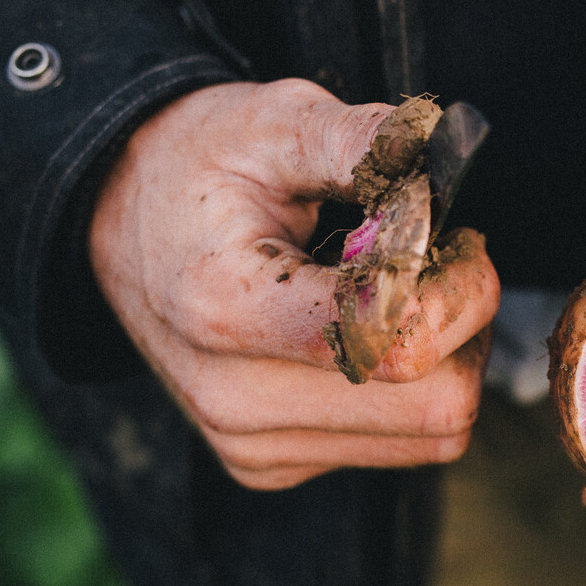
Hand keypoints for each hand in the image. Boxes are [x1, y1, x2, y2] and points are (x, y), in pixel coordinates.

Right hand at [90, 79, 498, 489]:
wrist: (119, 222)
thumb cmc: (203, 166)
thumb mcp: (276, 121)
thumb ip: (366, 141)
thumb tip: (451, 155)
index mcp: (228, 309)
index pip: (398, 342)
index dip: (456, 285)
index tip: (446, 231)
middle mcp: (236, 399)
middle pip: (439, 404)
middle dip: (466, 324)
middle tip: (438, 258)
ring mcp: (252, 443)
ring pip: (436, 433)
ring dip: (448, 358)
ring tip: (399, 290)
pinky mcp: (271, 464)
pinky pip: (403, 445)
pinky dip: (410, 389)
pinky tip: (365, 332)